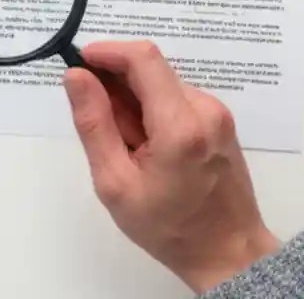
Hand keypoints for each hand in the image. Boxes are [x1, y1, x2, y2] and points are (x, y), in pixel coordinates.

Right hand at [64, 41, 279, 293]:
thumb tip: (76, 76)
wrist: (227, 251)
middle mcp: (205, 108)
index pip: (143, 59)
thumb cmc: (167, 227)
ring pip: (162, 84)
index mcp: (181, 125)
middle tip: (101, 125)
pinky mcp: (220, 119)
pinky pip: (177, 98)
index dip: (107, 52)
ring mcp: (217, 112)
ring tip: (129, 149)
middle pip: (151, 70)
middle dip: (117, 85)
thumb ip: (94, 124)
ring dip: (135, 102)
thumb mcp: (115, 183)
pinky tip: (149, 148)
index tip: (79, 63)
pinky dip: (154, 111)